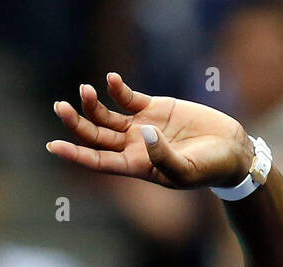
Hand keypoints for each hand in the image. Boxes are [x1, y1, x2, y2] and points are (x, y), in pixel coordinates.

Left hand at [47, 72, 252, 189]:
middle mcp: (132, 147)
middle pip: (95, 136)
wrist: (230, 150)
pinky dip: (118, 89)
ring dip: (92, 104)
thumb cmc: (208, 169)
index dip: (75, 154)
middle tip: (60, 107)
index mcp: (135, 167)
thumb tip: (144, 133)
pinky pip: (128, 98)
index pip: (97, 161)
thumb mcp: (185, 171)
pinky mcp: (154, 107)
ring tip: (84, 90)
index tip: (53, 146)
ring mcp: (141, 126)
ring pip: (106, 116)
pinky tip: (112, 80)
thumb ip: (163, 156)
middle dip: (76, 123)